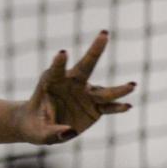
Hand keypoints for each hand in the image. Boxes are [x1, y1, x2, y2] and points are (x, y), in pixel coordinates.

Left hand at [16, 31, 135, 144]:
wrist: (40, 126)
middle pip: (85, 67)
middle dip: (95, 51)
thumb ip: (51, 132)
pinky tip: (127, 106)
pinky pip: (109, 106)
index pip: (55, 70)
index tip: (62, 53)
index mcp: (51, 82)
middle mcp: (71, 84)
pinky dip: (117, 107)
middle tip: (104, 34)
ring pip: (103, 90)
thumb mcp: (37, 132)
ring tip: (132, 85)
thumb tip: (69, 132)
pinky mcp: (96, 106)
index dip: (59, 63)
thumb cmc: (34, 125)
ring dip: (117, 89)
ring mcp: (86, 94)